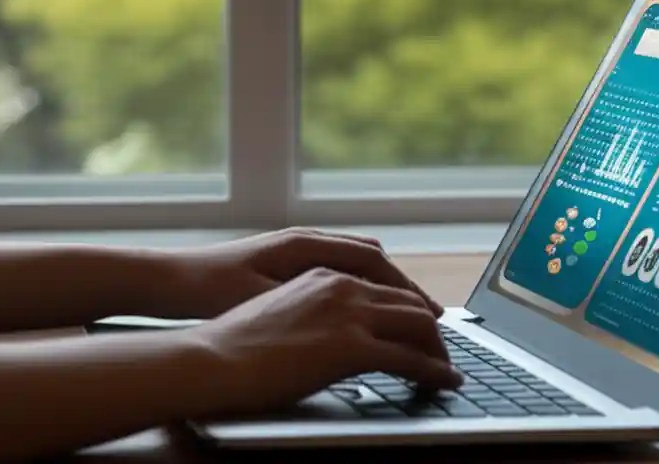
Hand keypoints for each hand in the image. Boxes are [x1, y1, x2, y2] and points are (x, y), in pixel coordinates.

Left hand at [156, 228, 443, 318]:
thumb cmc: (211, 290)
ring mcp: (298, 248)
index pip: (373, 261)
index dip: (405, 289)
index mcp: (305, 244)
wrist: (168, 278)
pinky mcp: (287, 262)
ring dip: (387, 286)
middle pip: (374, 259)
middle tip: (434, 317)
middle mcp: (306, 240)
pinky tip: (369, 306)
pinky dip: (365, 285)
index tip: (430, 314)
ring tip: (411, 314)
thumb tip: (353, 304)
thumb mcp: (263, 298)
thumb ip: (309, 298)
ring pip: (359, 261)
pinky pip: (341, 267)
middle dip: (405, 289)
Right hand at [190, 267, 461, 415]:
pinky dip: (435, 371)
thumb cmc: (233, 346)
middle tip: (442, 351)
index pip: (384, 284)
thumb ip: (311, 314)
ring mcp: (349, 313)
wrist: (212, 360)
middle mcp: (341, 285)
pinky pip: (411, 358)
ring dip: (439, 350)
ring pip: (418, 325)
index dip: (410, 307)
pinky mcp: (352, 346)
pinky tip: (445, 383)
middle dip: (431, 328)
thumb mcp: (279, 312)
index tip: (423, 324)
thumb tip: (326, 337)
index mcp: (323, 274)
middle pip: (409, 301)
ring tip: (446, 371)